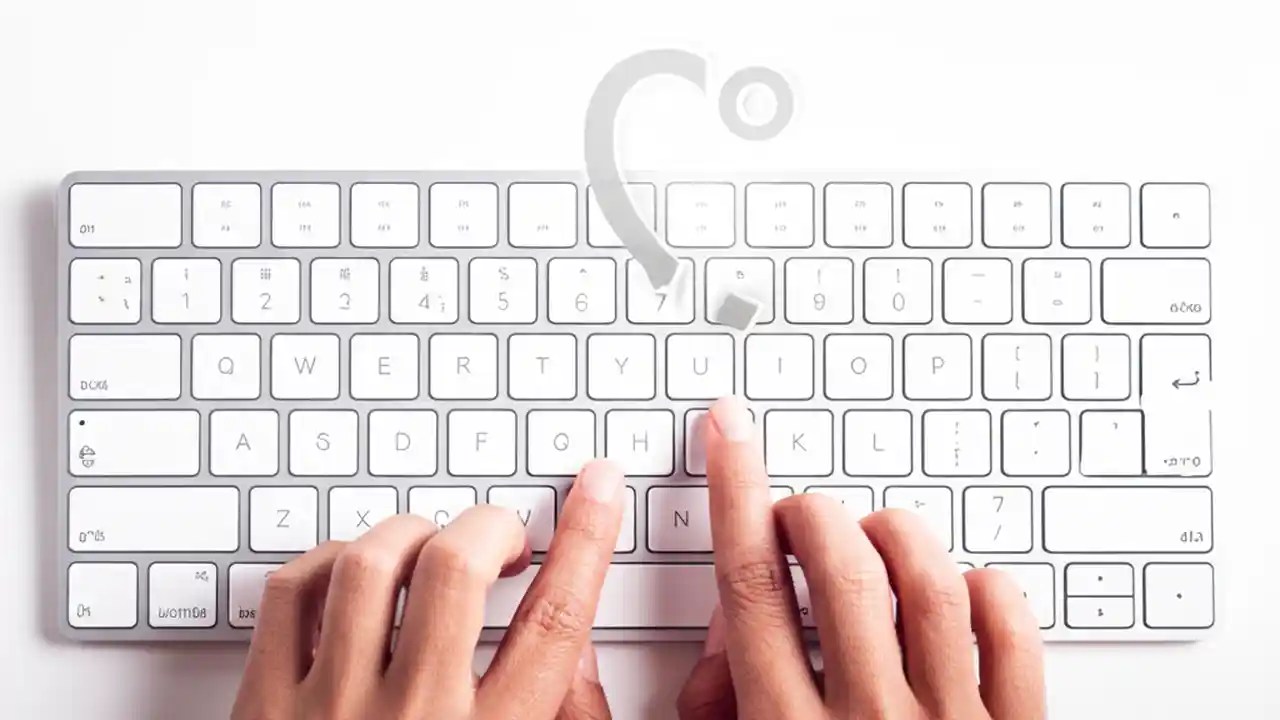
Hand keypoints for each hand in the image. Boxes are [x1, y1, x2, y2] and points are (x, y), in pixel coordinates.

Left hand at [231, 460, 625, 719]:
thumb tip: (577, 652)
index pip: (555, 622)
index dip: (586, 539)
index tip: (598, 488)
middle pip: (458, 570)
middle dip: (492, 525)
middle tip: (503, 535)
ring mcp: (329, 710)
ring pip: (371, 563)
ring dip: (413, 533)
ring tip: (431, 550)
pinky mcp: (264, 707)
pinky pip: (293, 592)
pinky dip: (331, 559)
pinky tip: (356, 574)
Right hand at [677, 397, 1045, 719]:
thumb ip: (711, 706)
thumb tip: (719, 639)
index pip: (752, 584)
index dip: (735, 493)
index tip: (730, 432)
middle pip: (840, 569)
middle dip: (812, 515)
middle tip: (800, 518)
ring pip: (931, 587)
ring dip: (895, 537)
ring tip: (874, 540)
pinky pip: (1014, 640)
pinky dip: (988, 592)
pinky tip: (959, 588)